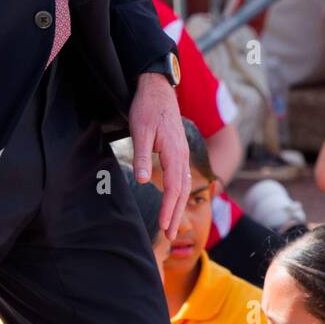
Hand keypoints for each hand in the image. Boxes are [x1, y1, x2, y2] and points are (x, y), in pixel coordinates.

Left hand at [129, 72, 189, 239]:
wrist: (157, 88)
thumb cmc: (147, 108)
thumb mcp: (140, 130)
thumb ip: (142, 156)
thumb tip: (144, 181)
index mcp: (174, 152)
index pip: (173, 187)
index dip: (169, 208)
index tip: (164, 226)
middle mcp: (182, 155)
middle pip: (182, 190)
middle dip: (176, 213)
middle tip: (169, 235)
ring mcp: (182, 152)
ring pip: (184, 184)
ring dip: (178, 205)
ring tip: (171, 222)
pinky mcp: (178, 149)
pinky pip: (183, 176)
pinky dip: (180, 192)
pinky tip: (175, 198)